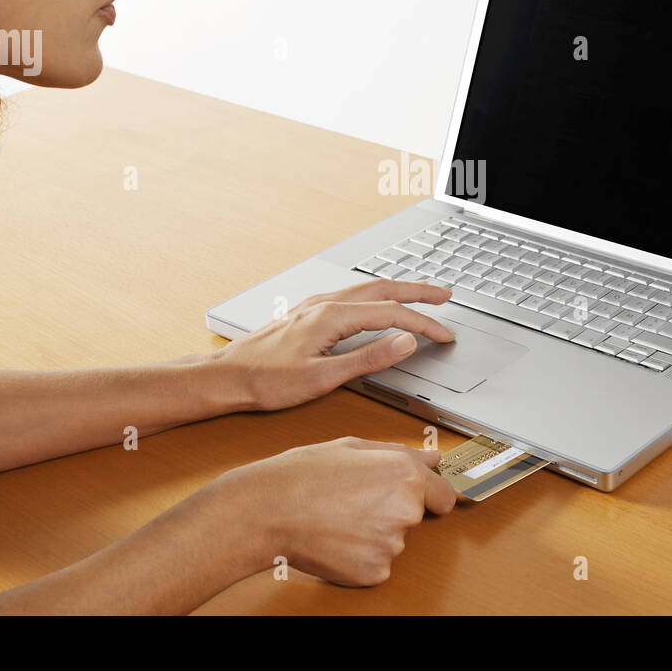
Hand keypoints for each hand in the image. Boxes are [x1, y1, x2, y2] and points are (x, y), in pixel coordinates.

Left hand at [215, 278, 456, 411]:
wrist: (226, 376)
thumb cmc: (266, 381)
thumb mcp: (323, 378)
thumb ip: (368, 358)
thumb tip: (404, 342)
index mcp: (332, 316)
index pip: (391, 314)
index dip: (423, 324)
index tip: (444, 335)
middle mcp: (324, 303)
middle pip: (382, 288)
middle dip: (417, 291)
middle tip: (445, 297)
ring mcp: (314, 305)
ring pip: (366, 289)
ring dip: (397, 290)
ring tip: (419, 295)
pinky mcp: (307, 313)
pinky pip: (351, 295)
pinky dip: (375, 296)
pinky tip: (375, 305)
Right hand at [219, 436, 456, 585]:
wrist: (269, 511)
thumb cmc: (302, 475)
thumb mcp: (352, 447)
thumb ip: (398, 452)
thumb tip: (430, 458)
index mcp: (405, 476)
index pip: (443, 496)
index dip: (429, 496)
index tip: (419, 498)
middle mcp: (405, 510)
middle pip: (414, 518)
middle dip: (391, 512)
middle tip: (354, 502)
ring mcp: (391, 545)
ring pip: (392, 541)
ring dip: (373, 535)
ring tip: (338, 518)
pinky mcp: (374, 572)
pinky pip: (375, 565)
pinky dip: (359, 557)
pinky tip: (335, 539)